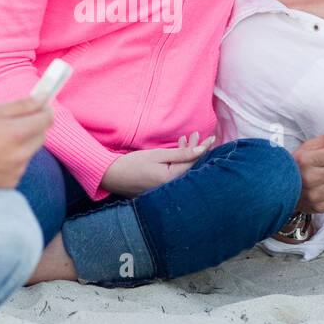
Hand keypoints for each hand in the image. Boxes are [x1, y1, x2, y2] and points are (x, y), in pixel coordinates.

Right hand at [0, 97, 53, 188]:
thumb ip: (22, 105)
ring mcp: (17, 170)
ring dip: (22, 144)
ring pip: (30, 152)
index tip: (40, 107)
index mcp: (17, 133)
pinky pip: (20, 166)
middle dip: (33, 127)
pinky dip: (14, 160)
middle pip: (41, 136)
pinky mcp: (11, 182)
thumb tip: (44, 98)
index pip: (47, 119)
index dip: (45, 110)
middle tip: (14, 122)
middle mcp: (21, 154)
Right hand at [100, 136, 215, 195]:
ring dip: (185, 154)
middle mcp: (171, 188)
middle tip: (196, 135)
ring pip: (182, 169)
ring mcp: (165, 189)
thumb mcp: (158, 155)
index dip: (203, 149)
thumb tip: (201, 150)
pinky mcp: (160, 188)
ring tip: (186, 139)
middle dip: (194, 149)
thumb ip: (181, 154)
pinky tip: (177, 151)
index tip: (211, 138)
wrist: (112, 176)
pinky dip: (178, 161)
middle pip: (189, 167)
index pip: (193, 162)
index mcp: (172, 180)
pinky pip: (175, 173)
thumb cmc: (133, 164)